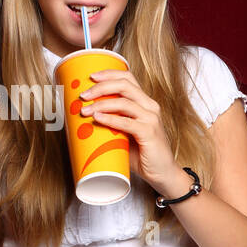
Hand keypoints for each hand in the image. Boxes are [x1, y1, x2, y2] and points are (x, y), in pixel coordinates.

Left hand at [78, 68, 184, 193]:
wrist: (162, 173)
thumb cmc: (143, 153)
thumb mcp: (125, 132)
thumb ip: (112, 121)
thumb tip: (84, 116)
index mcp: (144, 103)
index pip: (127, 78)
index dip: (108, 74)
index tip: (90, 77)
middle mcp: (150, 107)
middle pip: (124, 85)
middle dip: (100, 87)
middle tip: (84, 95)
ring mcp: (151, 119)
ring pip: (124, 101)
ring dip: (101, 103)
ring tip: (85, 110)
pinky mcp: (149, 133)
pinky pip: (127, 122)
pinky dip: (110, 119)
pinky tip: (97, 118)